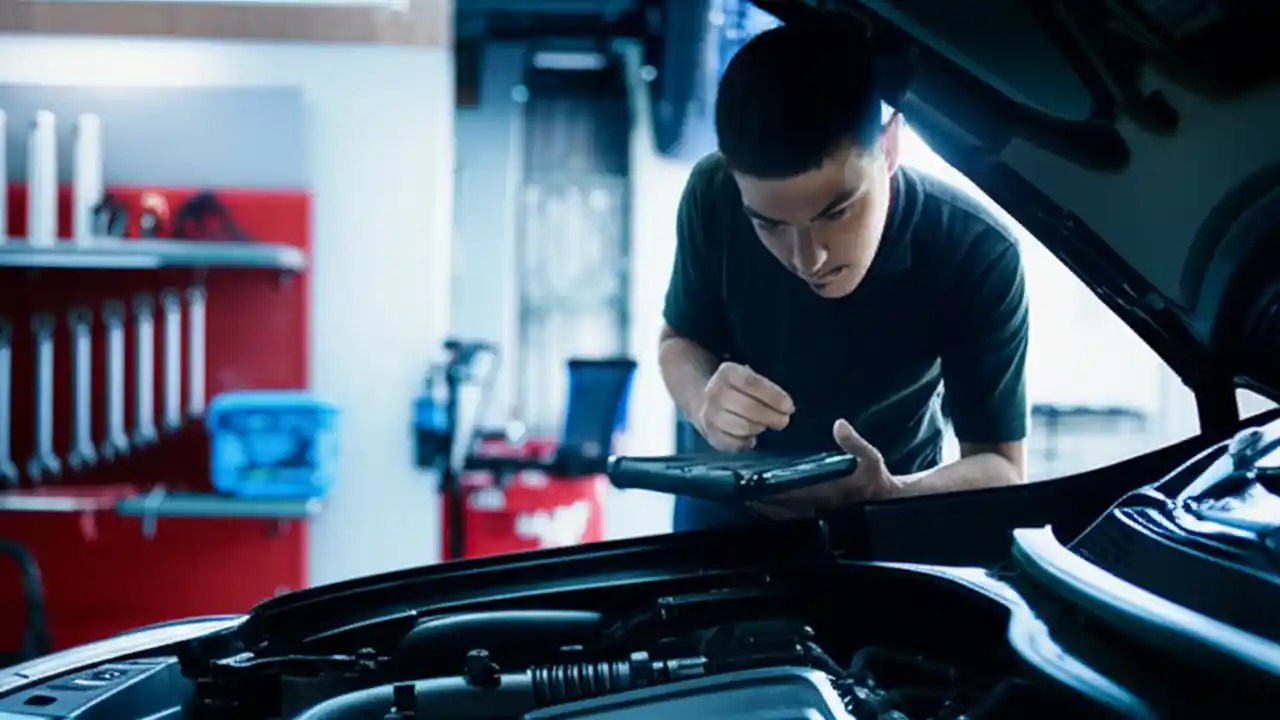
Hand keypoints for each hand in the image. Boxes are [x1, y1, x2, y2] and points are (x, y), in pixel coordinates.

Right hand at [694, 362, 793, 451]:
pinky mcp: (711, 435)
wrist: (706, 401)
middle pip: (746, 407)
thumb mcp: (750, 378)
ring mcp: (710, 415)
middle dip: (770, 416)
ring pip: (741, 427)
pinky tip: (752, 438)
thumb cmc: (739, 390)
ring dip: (759, 427)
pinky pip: (733, 443)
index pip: (751, 383)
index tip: (789, 407)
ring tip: (765, 425)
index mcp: (727, 373)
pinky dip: (746, 442)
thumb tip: (785, 407)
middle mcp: (714, 393)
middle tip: (784, 420)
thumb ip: (765, 388)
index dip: (772, 397)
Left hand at [752, 419, 900, 519]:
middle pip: (779, 502)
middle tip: (737, 485)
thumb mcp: (870, 457)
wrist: (885, 499)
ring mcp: (813, 512)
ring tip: (742, 493)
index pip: (790, 489)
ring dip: (762, 503)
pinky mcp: (814, 515)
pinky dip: (772, 509)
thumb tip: (839, 425)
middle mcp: (815, 505)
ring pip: (780, 510)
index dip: (769, 486)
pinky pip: (787, 514)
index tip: (750, 478)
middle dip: (759, 495)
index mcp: (824, 491)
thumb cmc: (874, 477)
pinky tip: (759, 501)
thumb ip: (854, 443)